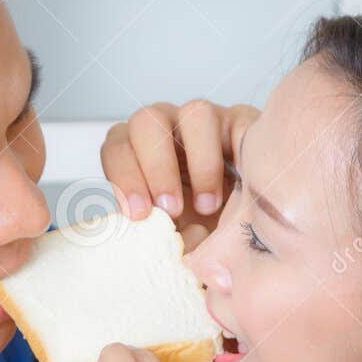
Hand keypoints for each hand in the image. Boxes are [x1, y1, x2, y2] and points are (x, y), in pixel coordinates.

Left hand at [102, 99, 259, 224]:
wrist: (244, 226)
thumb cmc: (199, 228)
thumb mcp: (175, 236)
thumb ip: (163, 238)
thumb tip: (169, 247)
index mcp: (138, 152)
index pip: (117, 149)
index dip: (124, 179)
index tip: (140, 214)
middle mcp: (167, 129)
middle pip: (146, 122)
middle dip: (157, 168)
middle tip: (171, 209)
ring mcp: (205, 122)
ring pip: (196, 114)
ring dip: (200, 163)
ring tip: (208, 206)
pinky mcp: (241, 121)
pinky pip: (241, 122)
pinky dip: (241, 154)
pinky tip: (242, 188)